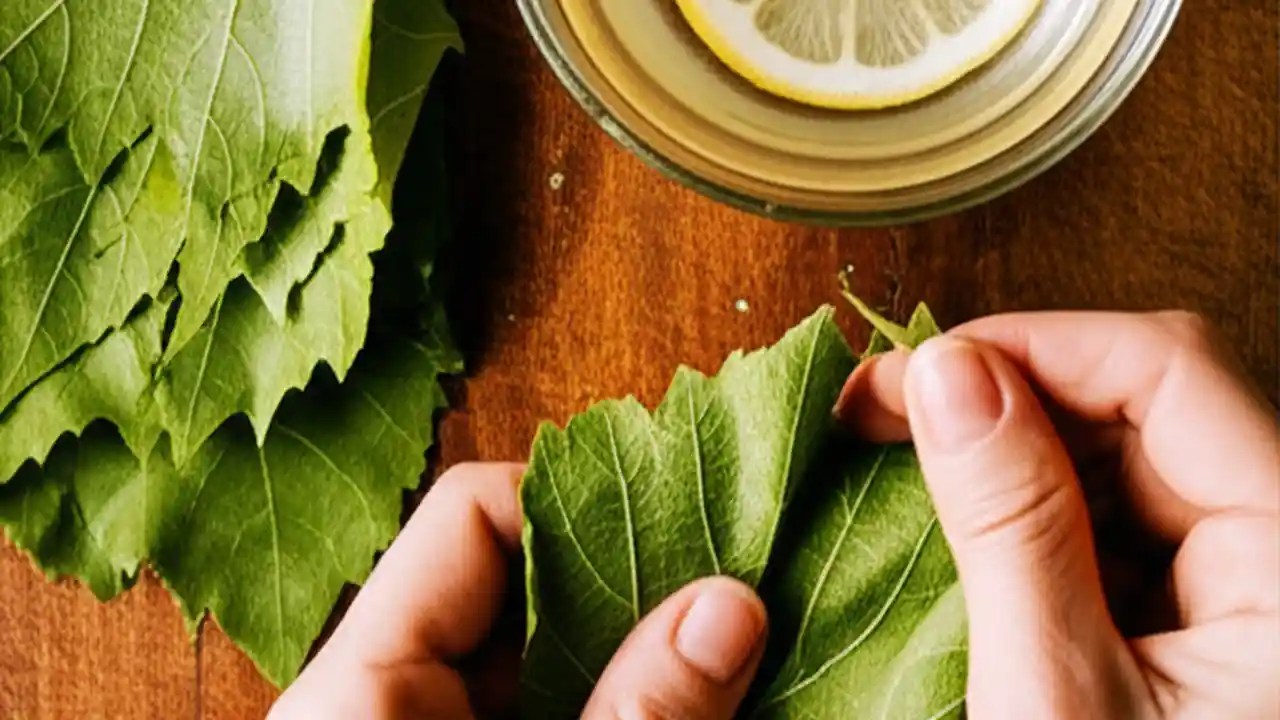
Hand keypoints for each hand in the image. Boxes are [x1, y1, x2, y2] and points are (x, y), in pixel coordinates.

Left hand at [268, 462, 767, 718]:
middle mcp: (393, 690)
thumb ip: (634, 716)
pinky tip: (698, 694)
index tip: (686, 497)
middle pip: (521, 577)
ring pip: (551, 650)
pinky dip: (624, 693)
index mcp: (361, 683)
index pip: (472, 513)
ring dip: (641, 639)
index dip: (581, 489)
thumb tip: (728, 606)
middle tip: (736, 562)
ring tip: (739, 630)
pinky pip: (556, 701)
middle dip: (632, 567)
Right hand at [839, 311, 1279, 717]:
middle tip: (884, 411)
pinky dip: (1033, 515)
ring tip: (906, 470)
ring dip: (1009, 454)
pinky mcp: (1210, 614)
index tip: (916, 371)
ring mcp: (1251, 581)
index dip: (1030, 345)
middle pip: (1147, 401)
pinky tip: (965, 529)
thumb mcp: (1055, 693)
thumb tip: (947, 375)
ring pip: (1126, 456)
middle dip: (1006, 395)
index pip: (1169, 367)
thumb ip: (1012, 527)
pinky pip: (1121, 522)